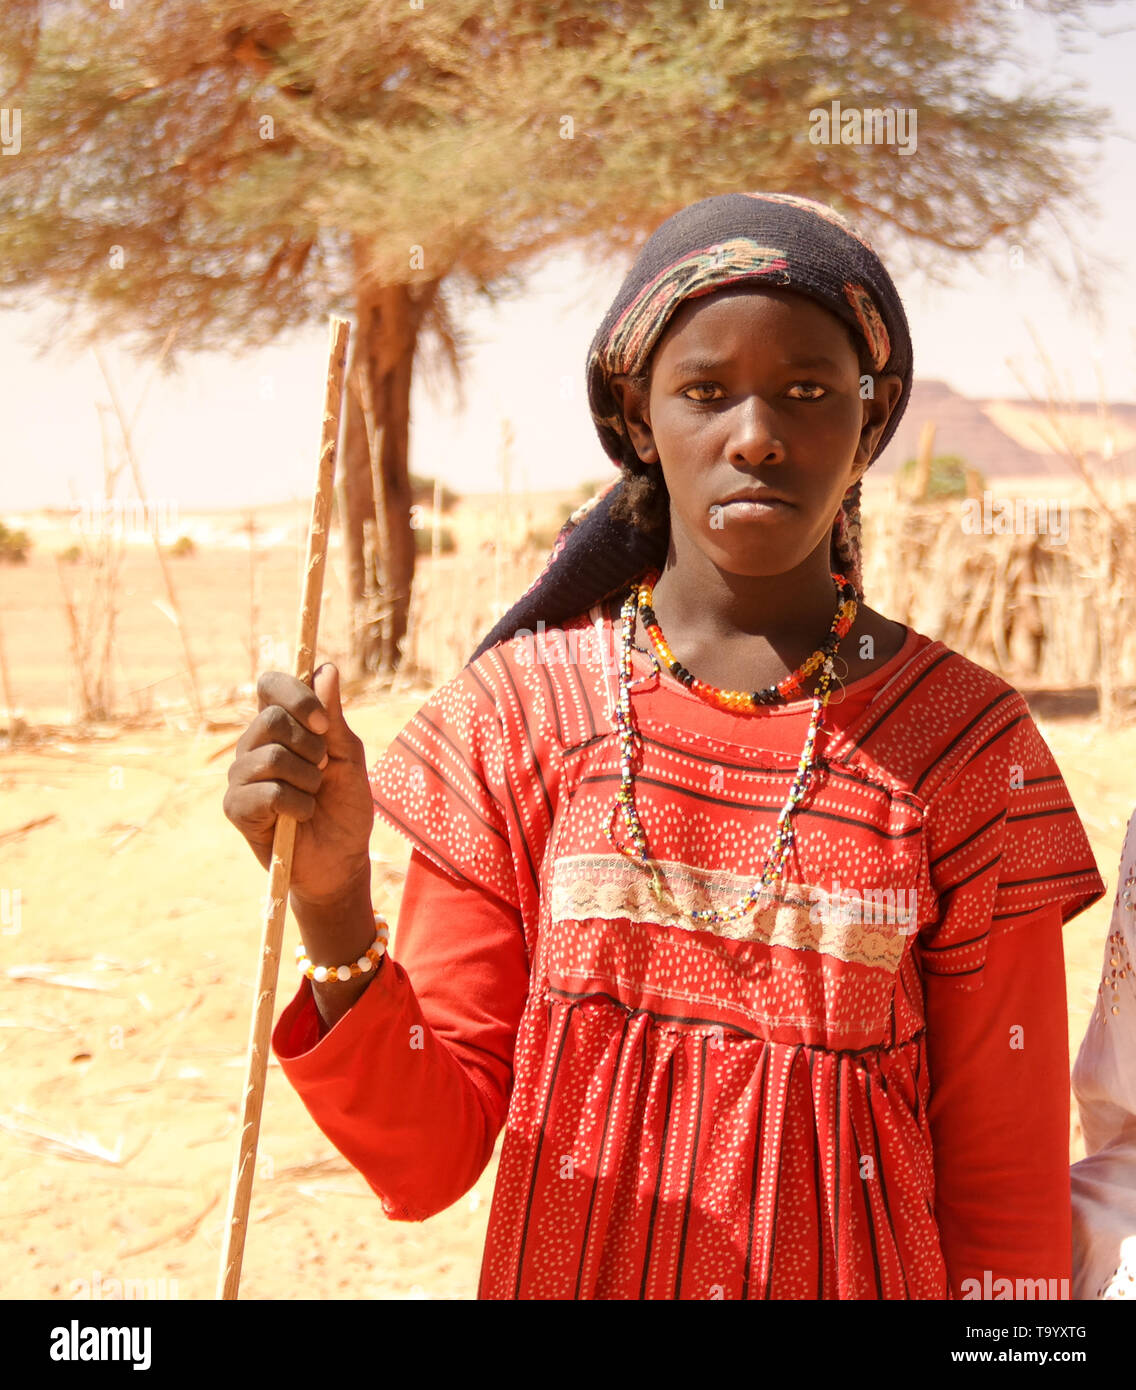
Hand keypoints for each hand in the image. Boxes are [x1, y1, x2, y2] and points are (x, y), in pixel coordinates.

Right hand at [223, 663, 373, 905]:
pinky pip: (267, 792)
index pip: (270, 685)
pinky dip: (297, 805)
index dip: (295, 694)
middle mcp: (254, 745)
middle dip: (311, 746)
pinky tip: (301, 816)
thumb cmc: (345, 806)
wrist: (341, 860)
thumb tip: (325, 669)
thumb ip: (334, 718)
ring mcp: (241, 776)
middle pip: (271, 719)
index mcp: (281, 727)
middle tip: (323, 769)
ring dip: (307, 779)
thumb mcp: (348, 757)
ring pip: (271, 757)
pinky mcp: (236, 807)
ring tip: (313, 796)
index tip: (323, 722)